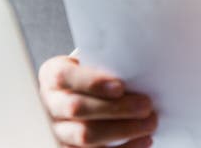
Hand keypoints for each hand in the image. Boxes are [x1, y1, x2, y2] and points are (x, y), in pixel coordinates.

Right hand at [38, 55, 156, 147]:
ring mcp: (57, 130)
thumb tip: (142, 70)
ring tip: (149, 124)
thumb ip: (110, 63)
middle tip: (146, 106)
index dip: (92, 83)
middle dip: (114, 109)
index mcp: (53, 74)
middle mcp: (51, 103)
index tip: (120, 87)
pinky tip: (144, 141)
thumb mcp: (96, 61)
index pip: (64, 77)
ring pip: (84, 136)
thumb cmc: (96, 73)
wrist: (84, 94)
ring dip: (122, 131)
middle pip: (76, 109)